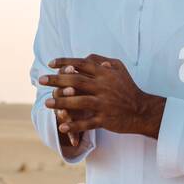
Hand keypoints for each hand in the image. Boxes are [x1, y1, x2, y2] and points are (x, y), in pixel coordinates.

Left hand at [40, 54, 165, 141]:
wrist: (142, 110)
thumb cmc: (128, 88)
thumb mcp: (119, 69)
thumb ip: (102, 61)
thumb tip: (85, 57)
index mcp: (105, 73)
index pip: (81, 64)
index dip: (65, 62)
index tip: (51, 64)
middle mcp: (104, 87)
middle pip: (76, 80)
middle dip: (56, 80)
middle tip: (41, 80)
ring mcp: (104, 104)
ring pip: (79, 102)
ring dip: (61, 103)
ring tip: (46, 103)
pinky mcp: (105, 119)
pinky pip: (87, 123)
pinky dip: (75, 125)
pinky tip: (62, 126)